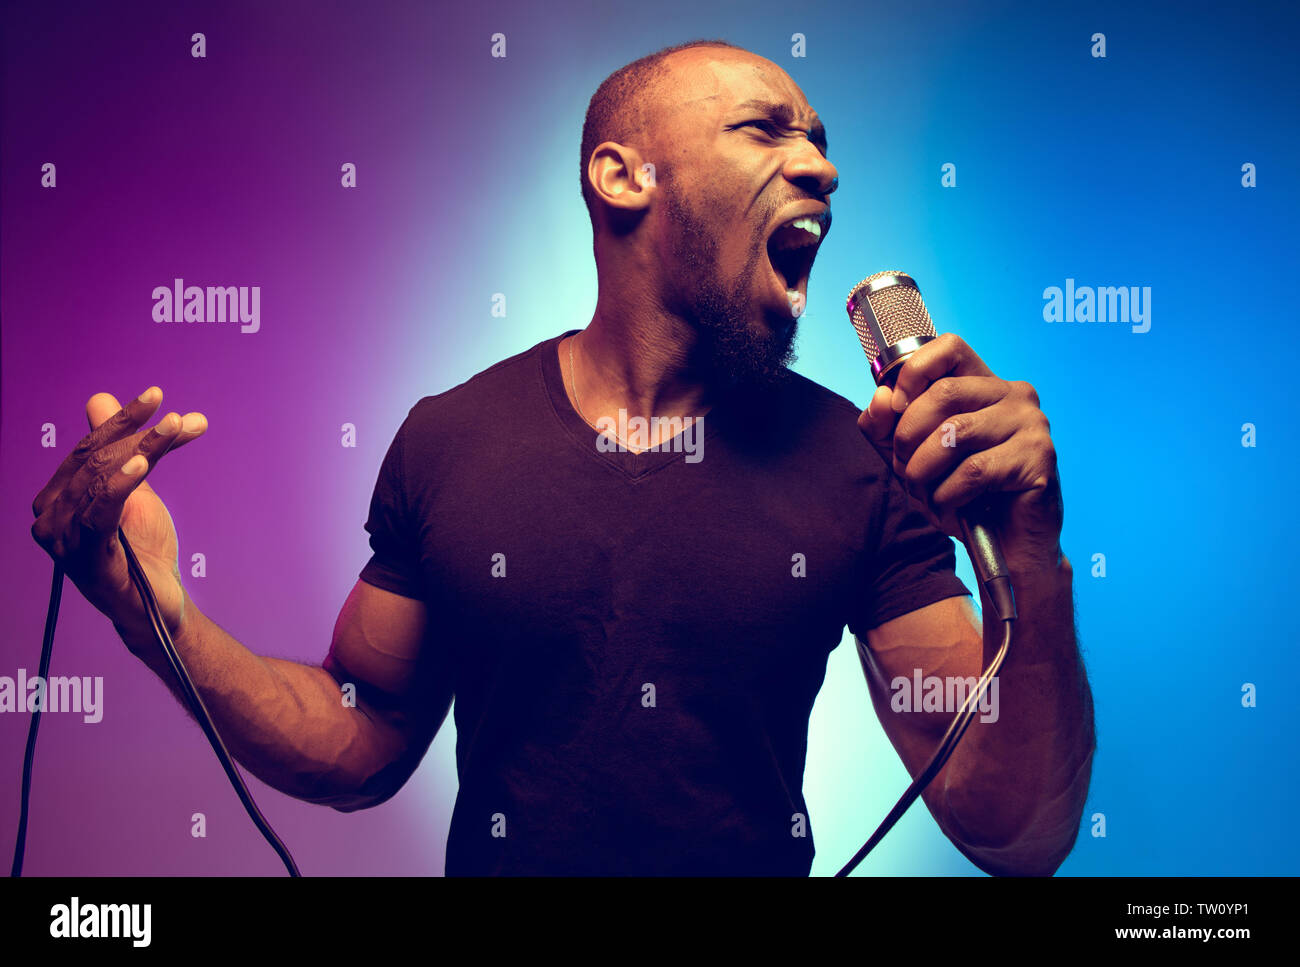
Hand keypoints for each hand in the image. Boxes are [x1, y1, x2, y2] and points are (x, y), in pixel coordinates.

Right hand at [30, 387, 208, 645]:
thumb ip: (125, 447)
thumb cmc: (141, 548)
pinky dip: (120, 486)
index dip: (121, 420)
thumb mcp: (135, 489)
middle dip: (140, 434)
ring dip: (142, 451)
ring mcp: (63, 539)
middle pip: (95, 461)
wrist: (157, 606)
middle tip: (178, 418)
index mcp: (57, 497)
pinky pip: (100, 513)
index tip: (155, 395)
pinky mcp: (86, 558)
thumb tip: (100, 396)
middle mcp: (50, 516)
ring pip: (101, 481)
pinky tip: (140, 464)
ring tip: (171, 428)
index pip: (88, 448)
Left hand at [856, 333, 1063, 572]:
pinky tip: (950, 509)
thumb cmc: (963, 497)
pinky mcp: (1038, 459)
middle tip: (904, 469)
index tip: (896, 407)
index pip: (949, 347)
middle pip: (943, 392)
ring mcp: (1032, 425)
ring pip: (953, 434)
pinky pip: (972, 471)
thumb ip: (886, 428)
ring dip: (922, 471)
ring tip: (924, 494)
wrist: (1006, 549)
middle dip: (907, 436)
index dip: (914, 372)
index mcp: (986, 386)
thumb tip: (880, 398)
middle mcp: (1015, 396)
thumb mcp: (912, 459)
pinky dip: (947, 496)